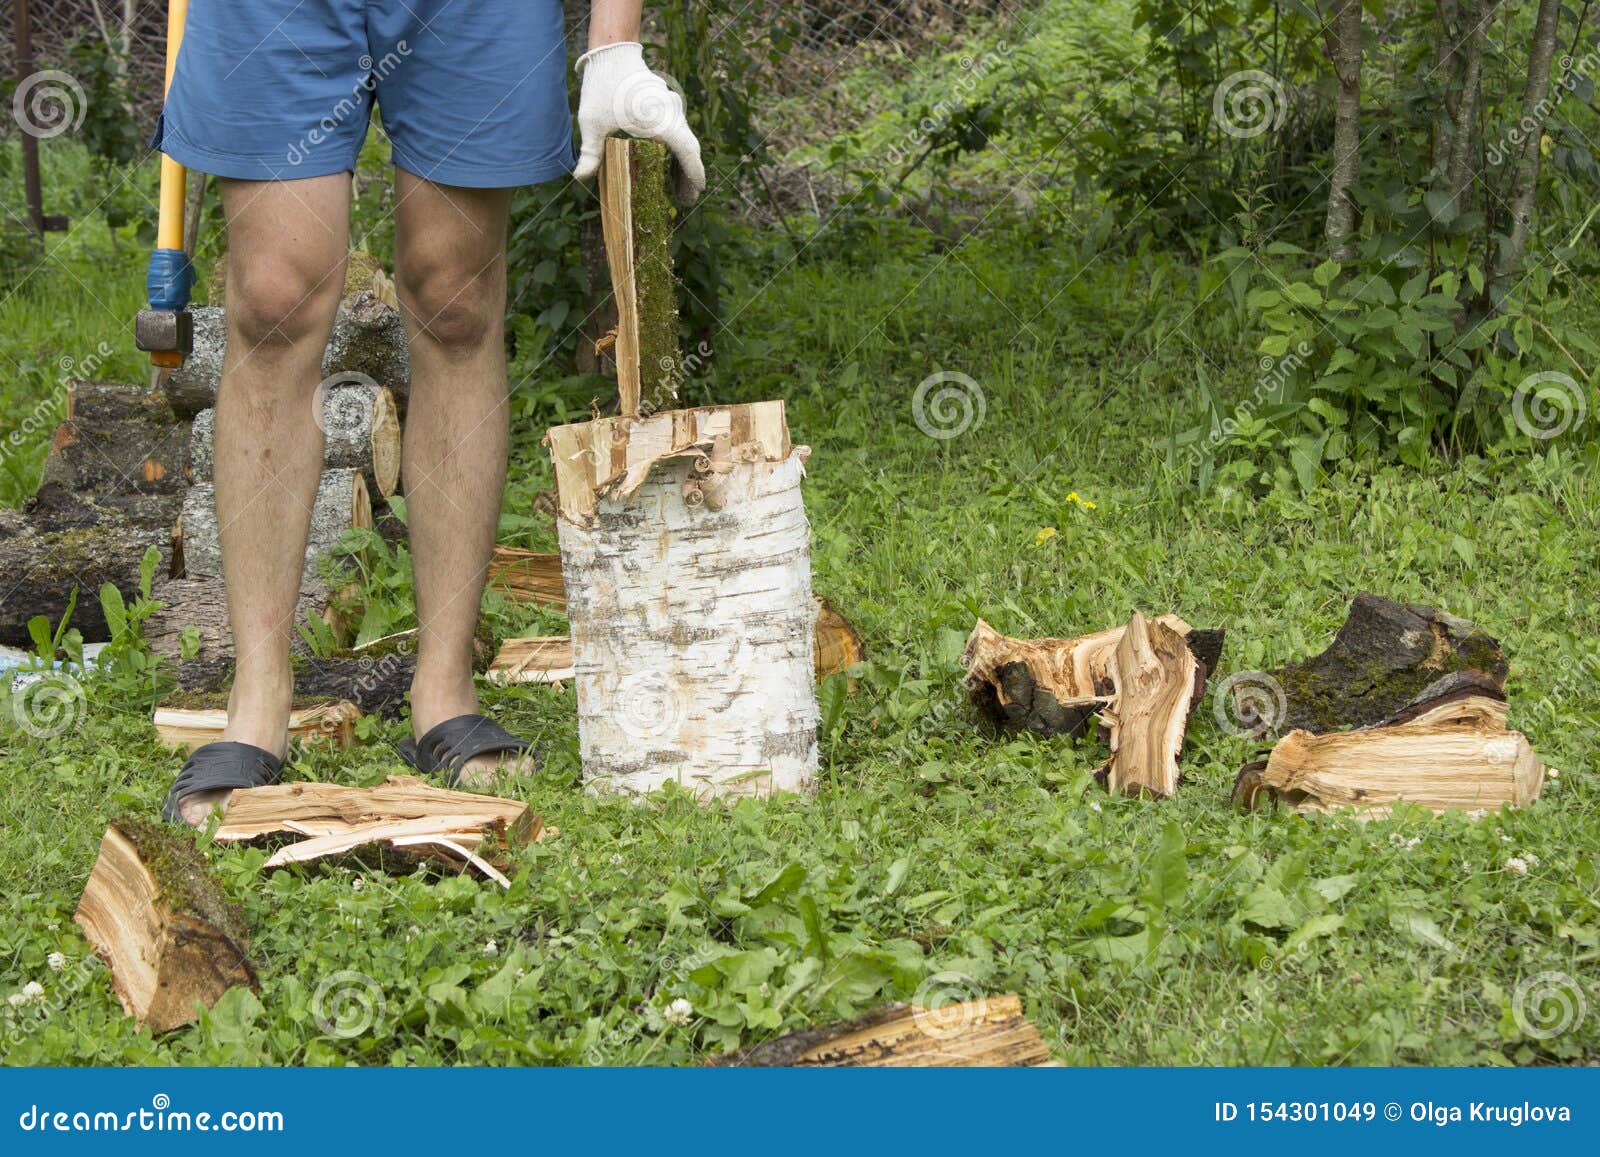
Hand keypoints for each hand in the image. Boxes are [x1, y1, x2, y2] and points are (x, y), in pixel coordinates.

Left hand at [573, 41, 705, 199]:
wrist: (612, 51)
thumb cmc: (603, 86)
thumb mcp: (592, 122)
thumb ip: (590, 152)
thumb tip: (579, 177)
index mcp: (662, 123)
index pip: (688, 153)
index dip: (694, 175)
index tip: (695, 193)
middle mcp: (673, 114)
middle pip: (690, 149)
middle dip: (689, 175)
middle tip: (684, 198)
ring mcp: (671, 107)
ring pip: (685, 138)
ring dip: (683, 161)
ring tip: (676, 185)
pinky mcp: (666, 102)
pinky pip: (678, 128)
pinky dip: (677, 147)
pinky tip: (666, 159)